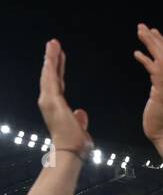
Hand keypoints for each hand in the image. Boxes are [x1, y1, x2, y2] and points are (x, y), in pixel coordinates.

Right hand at [38, 40, 92, 156]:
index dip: (58, 69)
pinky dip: (50, 67)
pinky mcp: (50, 101)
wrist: (71, 151)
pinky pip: (50, 80)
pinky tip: (51, 56)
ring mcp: (48, 101)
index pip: (58, 83)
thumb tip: (81, 112)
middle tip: (54, 43)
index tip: (59, 57)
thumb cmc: (75, 143)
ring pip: (49, 74)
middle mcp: (49, 101)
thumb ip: (80, 119)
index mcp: (57, 106)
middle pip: (51, 75)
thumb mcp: (80, 128)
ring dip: (50, 58)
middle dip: (52, 59)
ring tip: (52, 43)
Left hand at [133, 24, 162, 141]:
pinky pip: (155, 73)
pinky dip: (146, 61)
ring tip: (140, 33)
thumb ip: (159, 88)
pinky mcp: (161, 93)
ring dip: (151, 45)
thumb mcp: (161, 100)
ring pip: (162, 60)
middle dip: (155, 39)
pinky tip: (137, 54)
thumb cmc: (160, 121)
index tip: (153, 32)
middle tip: (143, 27)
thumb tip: (156, 80)